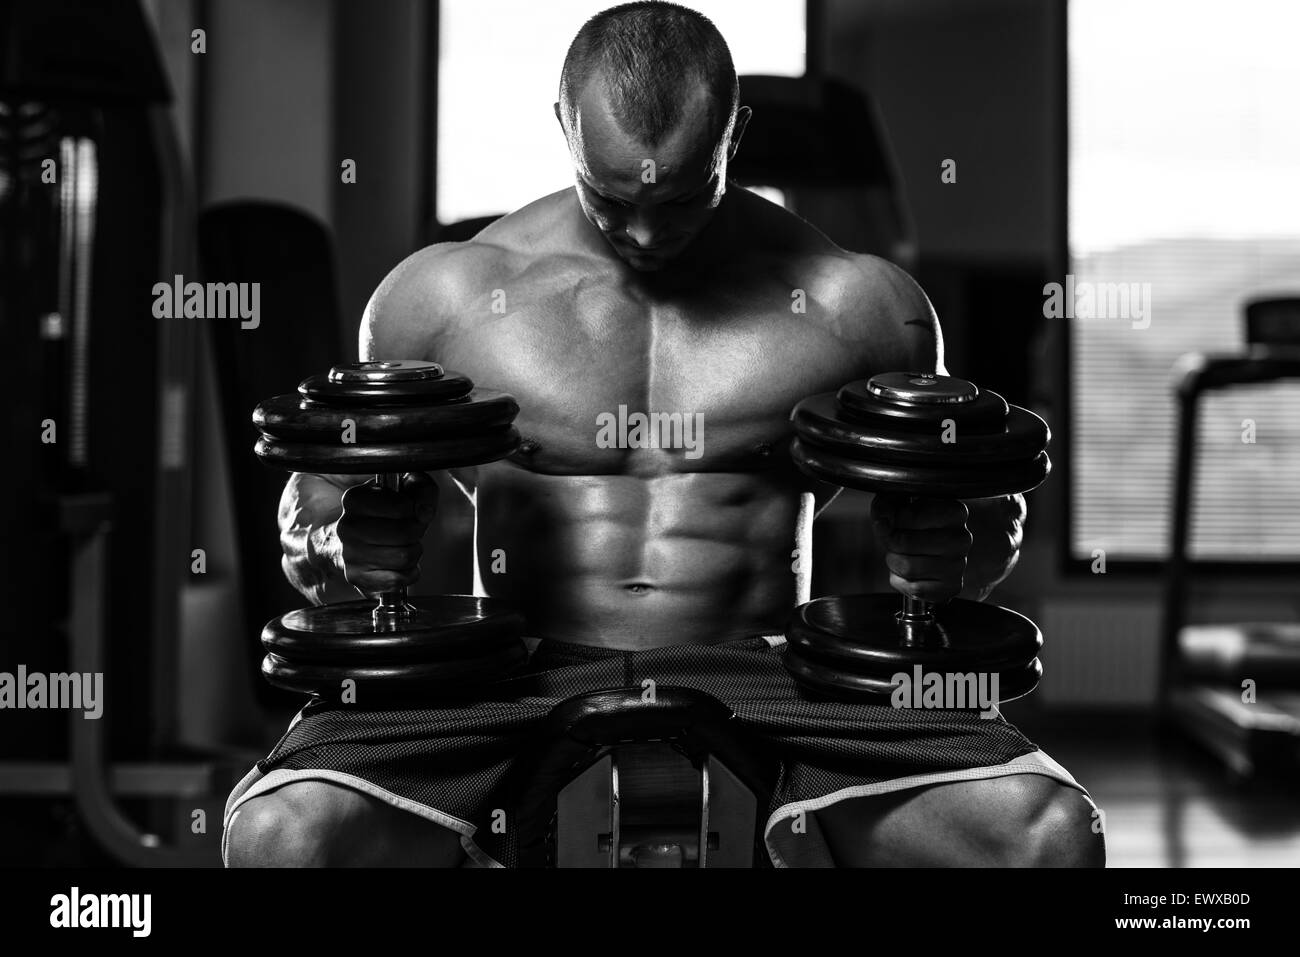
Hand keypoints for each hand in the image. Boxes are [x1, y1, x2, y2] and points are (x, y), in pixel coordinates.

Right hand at [335, 472, 438, 595]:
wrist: (352, 539)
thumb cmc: (385, 512)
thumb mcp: (405, 489)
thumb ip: (422, 490)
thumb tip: (424, 512)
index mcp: (355, 499)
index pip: (401, 506)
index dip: (414, 509)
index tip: (408, 510)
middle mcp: (347, 526)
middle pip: (405, 533)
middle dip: (416, 532)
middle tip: (410, 531)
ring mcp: (349, 554)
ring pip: (404, 557)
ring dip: (414, 552)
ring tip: (404, 546)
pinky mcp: (357, 577)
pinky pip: (398, 580)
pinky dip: (408, 573)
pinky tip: (400, 564)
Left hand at [870, 493, 971, 602]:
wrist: (934, 555)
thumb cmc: (916, 528)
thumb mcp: (898, 508)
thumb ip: (885, 507)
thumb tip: (882, 523)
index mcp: (954, 511)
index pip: (908, 515)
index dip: (894, 521)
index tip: (898, 522)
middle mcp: (962, 537)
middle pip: (904, 542)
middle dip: (892, 543)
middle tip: (898, 542)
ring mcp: (959, 563)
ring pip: (907, 567)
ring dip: (895, 563)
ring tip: (904, 556)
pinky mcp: (952, 587)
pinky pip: (913, 588)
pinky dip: (902, 582)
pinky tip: (911, 574)